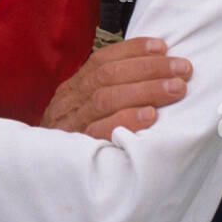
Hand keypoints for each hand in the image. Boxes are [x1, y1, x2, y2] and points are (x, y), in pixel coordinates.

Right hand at [40, 36, 191, 141]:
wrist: (38, 175)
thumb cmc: (73, 140)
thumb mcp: (82, 111)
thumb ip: (106, 92)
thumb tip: (150, 70)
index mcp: (72, 89)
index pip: (101, 60)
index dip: (132, 50)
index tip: (163, 47)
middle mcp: (68, 103)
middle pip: (108, 76)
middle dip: (149, 69)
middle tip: (182, 69)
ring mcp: (70, 125)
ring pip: (106, 99)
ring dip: (146, 90)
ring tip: (176, 88)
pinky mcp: (77, 149)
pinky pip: (100, 131)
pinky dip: (126, 119)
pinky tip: (150, 116)